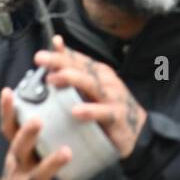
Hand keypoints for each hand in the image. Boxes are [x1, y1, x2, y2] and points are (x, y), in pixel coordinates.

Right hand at [0, 87, 100, 179]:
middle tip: (37, 120)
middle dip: (28, 135)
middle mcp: (20, 168)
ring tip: (67, 151)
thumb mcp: (22, 152)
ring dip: (53, 163)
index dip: (6, 111)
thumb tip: (45, 92)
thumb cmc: (25, 171)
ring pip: (40, 174)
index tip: (8, 91)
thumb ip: (31, 129)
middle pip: (19, 149)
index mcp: (16, 152)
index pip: (8, 129)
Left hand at [34, 35, 145, 159]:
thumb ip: (73, 73)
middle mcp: (105, 80)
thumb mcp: (91, 89)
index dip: (59, 54)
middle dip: (60, 61)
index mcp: (98, 72)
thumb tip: (55, 50)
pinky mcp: (117, 115)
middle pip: (81, 67)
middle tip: (40, 58)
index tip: (40, 55)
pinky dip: (90, 111)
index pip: (76, 59)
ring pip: (92, 84)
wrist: (139, 129)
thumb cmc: (109, 106)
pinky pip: (103, 112)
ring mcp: (112, 96)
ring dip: (72, 79)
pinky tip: (75, 111)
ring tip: (53, 78)